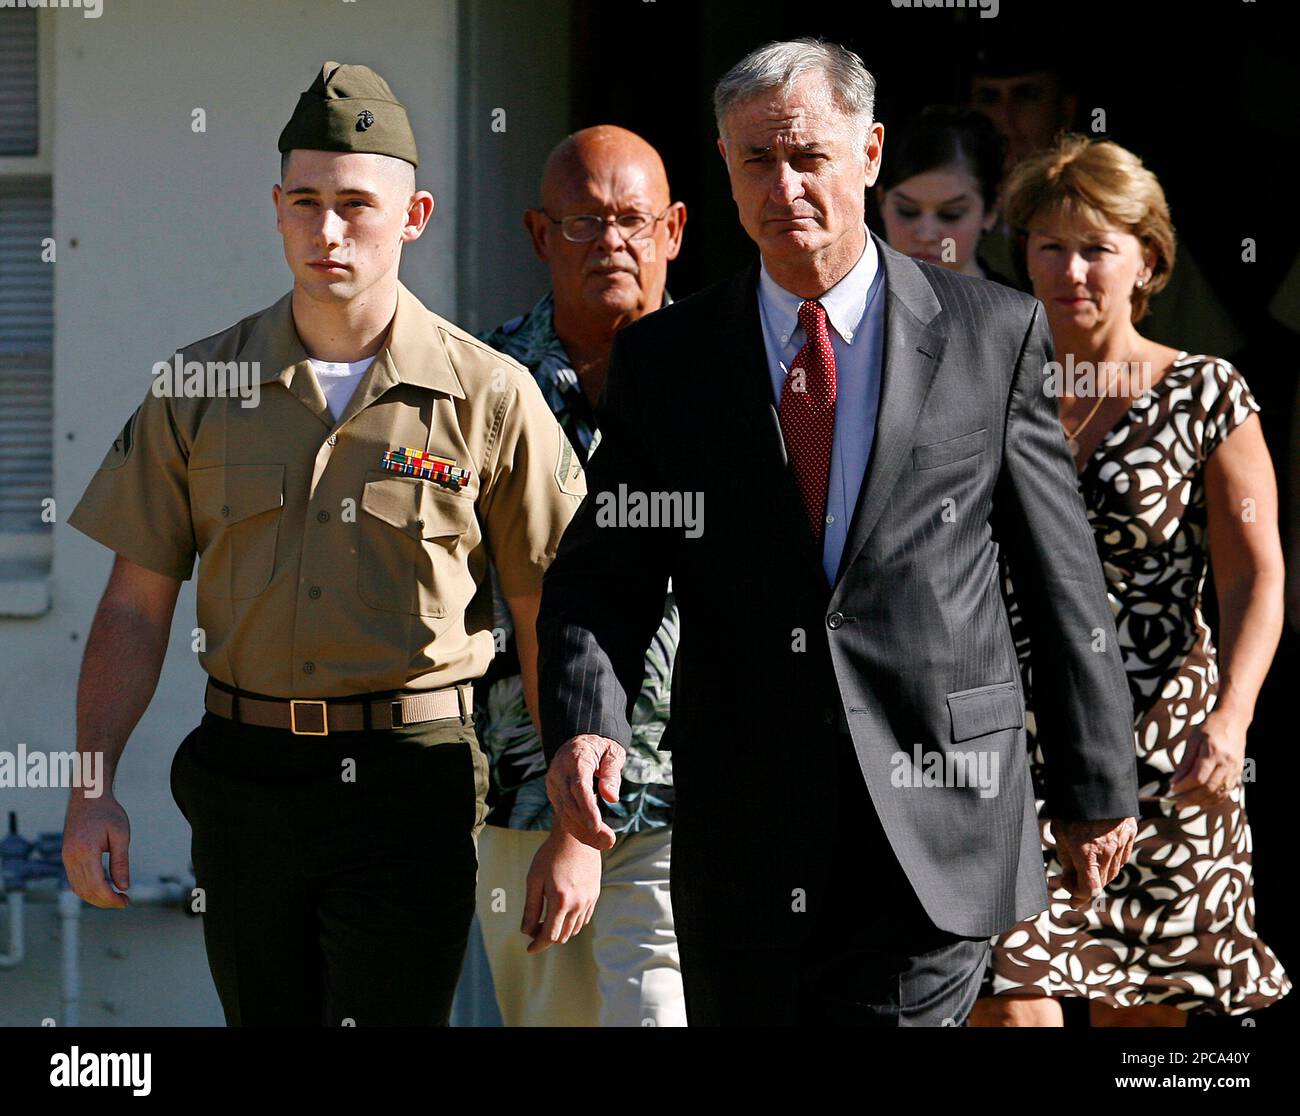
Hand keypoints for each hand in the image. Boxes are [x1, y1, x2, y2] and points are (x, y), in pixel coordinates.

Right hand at [62, 792, 130, 908]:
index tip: (125, 902)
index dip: (110, 898)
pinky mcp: (66, 856)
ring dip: (95, 897)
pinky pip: (74, 880)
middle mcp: (71, 857)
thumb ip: (121, 863)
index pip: (96, 885)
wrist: (88, 796)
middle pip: (86, 891)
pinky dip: (87, 889)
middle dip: (105, 901)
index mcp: (85, 851)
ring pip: (78, 888)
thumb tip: (123, 887)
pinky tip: (103, 888)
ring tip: (115, 897)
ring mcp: (66, 857)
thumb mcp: (121, 835)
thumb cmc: (107, 812)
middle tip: (123, 902)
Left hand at [521, 828, 602, 952]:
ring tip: (546, 920)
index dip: (538, 945)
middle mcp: (578, 904)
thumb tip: (526, 931)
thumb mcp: (534, 880)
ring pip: (574, 929)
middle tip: (534, 929)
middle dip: (546, 938)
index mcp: (560, 901)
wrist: (576, 836)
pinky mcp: (595, 895)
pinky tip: (562, 912)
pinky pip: (584, 919)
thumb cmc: (550, 855)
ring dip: (560, 931)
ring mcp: (589, 900)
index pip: (550, 936)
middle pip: (562, 936)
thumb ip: (530, 908)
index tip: (529, 948)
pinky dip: (572, 922)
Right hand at [545, 733, 624, 849]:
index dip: (587, 808)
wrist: (579, 741)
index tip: (597, 826)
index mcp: (576, 759)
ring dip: (583, 832)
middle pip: (570, 804)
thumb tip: (611, 798)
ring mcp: (554, 784)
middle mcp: (559, 772)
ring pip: (564, 813)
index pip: (579, 787)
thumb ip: (612, 774)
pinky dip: (578, 829)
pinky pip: (563, 815)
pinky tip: (594, 840)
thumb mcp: (613, 753)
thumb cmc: (601, 748)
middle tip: (610, 841)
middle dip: (588, 826)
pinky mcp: (554, 795)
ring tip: (606, 843)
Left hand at [1047, 816, 1136, 908]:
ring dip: (1099, 875)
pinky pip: (1122, 857)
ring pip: (1113, 871)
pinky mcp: (1130, 833)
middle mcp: (1107, 851)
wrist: (1095, 784)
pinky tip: (1101, 856)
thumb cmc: (1072, 808)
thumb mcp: (1060, 833)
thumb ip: (1066, 859)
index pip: (1089, 889)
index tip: (1071, 900)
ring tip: (1084, 867)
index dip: (1079, 898)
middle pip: (1100, 882)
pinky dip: (1112, 862)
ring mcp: (1122, 843)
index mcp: (1086, 853)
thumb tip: (1069, 879)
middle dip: (1085, 885)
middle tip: (1071, 881)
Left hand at [1168, 710, 1247, 809]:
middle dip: (1191, 799)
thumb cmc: (1210, 727)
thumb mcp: (1192, 740)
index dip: (1184, 787)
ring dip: (1201, 802)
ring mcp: (1234, 770)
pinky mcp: (1238, 774)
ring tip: (1187, 804)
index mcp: (1213, 753)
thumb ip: (1185, 762)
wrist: (1233, 721)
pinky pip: (1226, 792)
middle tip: (1177, 804)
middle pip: (1208, 788)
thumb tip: (1175, 781)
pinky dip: (1213, 800)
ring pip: (1218, 793)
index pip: (1198, 777)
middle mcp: (1226, 764)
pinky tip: (1202, 803)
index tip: (1172, 789)